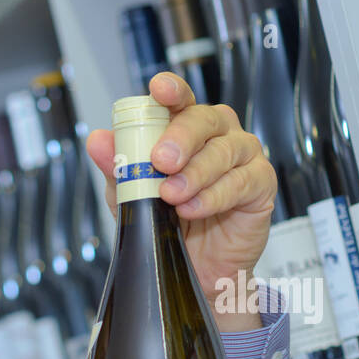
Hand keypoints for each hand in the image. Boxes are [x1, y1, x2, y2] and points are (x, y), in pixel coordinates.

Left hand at [85, 71, 276, 331]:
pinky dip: (215, 196)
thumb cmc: (166, 224)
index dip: (172, 91)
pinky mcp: (261, 184)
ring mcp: (243, 157)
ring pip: (224, 150)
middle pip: (205, 119)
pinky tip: (194, 209)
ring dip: (195, 173)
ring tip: (172, 196)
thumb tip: (97, 140)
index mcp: (185, 130)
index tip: (158, 89)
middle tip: (160, 161)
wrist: (192, 269)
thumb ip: (118, 168)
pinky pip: (242, 181)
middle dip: (180, 138)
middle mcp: (217, 136)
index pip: (180, 100)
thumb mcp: (132, 197)